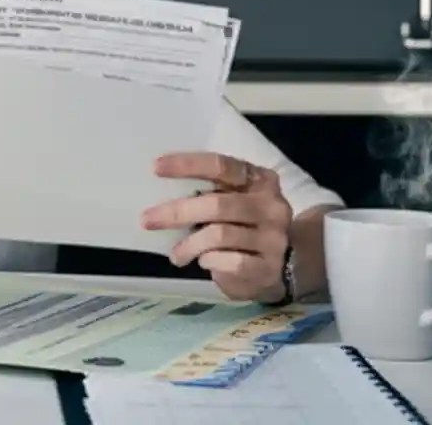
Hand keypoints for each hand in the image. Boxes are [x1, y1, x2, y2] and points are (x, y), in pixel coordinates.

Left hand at [140, 152, 291, 301]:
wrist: (284, 266)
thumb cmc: (245, 226)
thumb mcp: (233, 202)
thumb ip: (209, 193)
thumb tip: (159, 193)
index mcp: (259, 180)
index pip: (221, 165)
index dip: (187, 164)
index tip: (155, 168)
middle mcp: (271, 205)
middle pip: (216, 204)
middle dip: (177, 212)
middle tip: (147, 220)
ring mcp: (273, 237)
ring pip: (219, 235)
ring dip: (189, 245)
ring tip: (176, 254)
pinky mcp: (269, 266)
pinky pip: (231, 261)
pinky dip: (210, 261)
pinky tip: (204, 262)